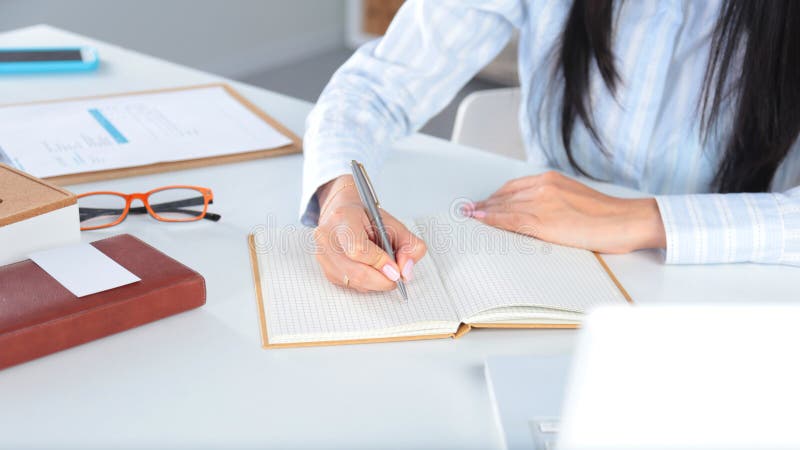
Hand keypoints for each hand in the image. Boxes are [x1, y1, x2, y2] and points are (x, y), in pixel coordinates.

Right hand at [314, 175, 426, 291]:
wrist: (344, 213)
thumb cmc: (368, 219)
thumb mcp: (394, 225)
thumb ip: (409, 246)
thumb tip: (406, 272)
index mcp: (343, 218)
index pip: (358, 249)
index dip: (379, 263)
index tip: (396, 270)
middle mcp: (327, 237)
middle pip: (355, 271)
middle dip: (382, 280)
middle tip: (396, 277)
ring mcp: (322, 254)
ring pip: (354, 281)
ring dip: (375, 282)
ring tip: (384, 270)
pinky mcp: (325, 269)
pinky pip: (350, 285)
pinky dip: (366, 283)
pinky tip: (371, 271)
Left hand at [467, 171, 665, 253]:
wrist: (626, 220)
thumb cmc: (606, 215)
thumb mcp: (574, 199)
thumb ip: (552, 202)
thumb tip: (534, 214)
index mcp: (551, 180)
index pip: (513, 188)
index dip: (494, 196)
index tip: (480, 202)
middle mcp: (544, 187)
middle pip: (504, 195)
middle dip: (484, 203)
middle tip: (467, 209)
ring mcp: (543, 204)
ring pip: (504, 207)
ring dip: (483, 212)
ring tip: (469, 216)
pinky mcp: (544, 222)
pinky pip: (511, 220)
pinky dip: (493, 220)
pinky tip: (482, 221)